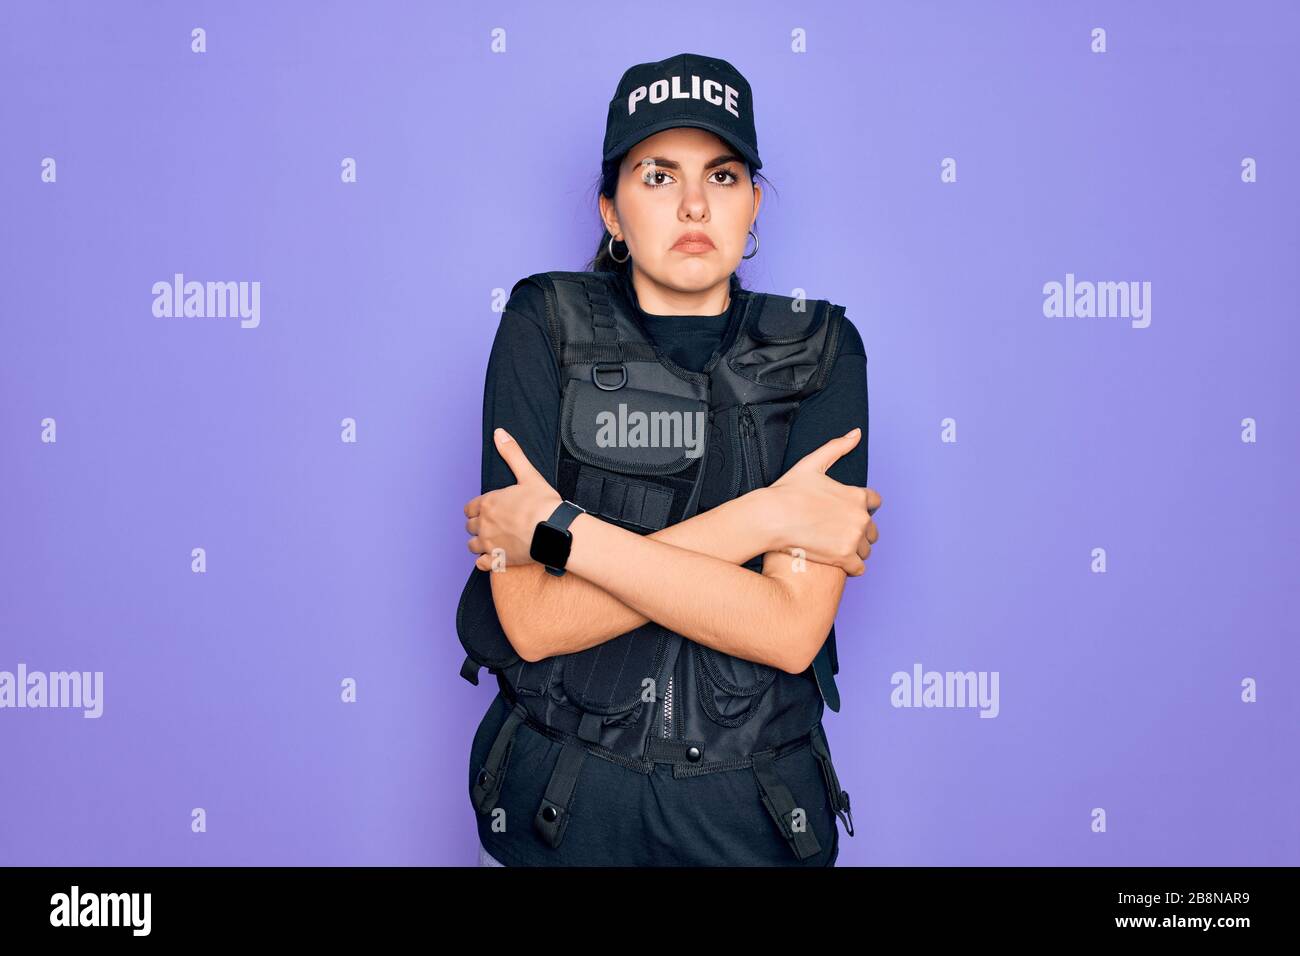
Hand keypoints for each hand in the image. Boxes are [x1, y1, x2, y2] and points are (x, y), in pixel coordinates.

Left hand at [464, 428, 562, 571]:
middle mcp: (484, 524)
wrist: (554, 530)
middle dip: (478, 525)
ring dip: (479, 543)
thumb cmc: (543, 504)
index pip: (470, 508)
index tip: (487, 511)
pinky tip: (492, 559)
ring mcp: (489, 543)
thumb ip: (512, 454)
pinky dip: (485, 562)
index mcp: (488, 503)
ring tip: (492, 542)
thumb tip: (500, 433)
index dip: (477, 509)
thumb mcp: (528, 474)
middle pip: (470, 527)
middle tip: (493, 525)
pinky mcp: (498, 559)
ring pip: (472, 545)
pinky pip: (482, 564)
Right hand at [763, 427, 880, 575]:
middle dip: (859, 531)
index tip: (844, 512)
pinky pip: (858, 568)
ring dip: (854, 550)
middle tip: (835, 532)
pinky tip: (833, 561)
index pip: (875, 503)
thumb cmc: (788, 491)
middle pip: (872, 530)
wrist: (771, 518)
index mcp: (857, 495)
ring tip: (833, 547)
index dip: (860, 507)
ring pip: (866, 549)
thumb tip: (856, 433)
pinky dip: (849, 567)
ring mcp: (853, 539)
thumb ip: (837, 447)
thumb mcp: (812, 463)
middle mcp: (861, 517)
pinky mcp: (844, 558)